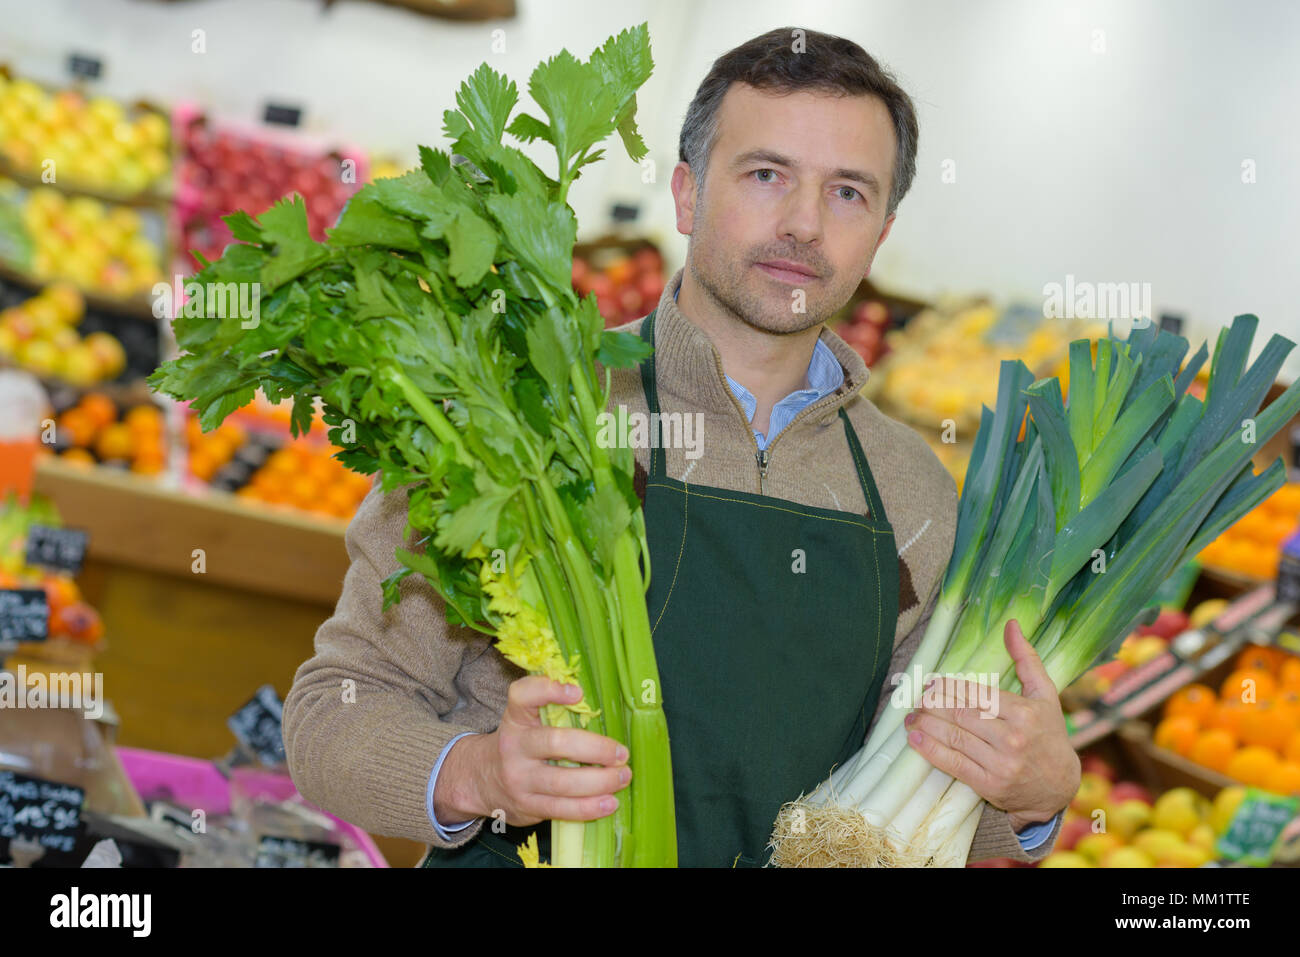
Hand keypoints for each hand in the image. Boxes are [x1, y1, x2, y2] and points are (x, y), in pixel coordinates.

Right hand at [433, 676, 630, 826]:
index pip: (522, 696)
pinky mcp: (526, 806)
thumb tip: (598, 708)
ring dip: (600, 781)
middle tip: (621, 753)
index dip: (549, 690)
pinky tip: (610, 803)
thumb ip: (551, 710)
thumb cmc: (519, 744)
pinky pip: (562, 809)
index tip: (578, 693)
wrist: (480, 780)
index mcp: (516, 719)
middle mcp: (514, 746)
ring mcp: (519, 779)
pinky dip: (590, 808)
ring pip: (563, 782)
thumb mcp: (524, 720)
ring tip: (623, 777)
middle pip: (555, 743)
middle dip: (595, 748)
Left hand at [904, 619, 1079, 832]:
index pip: (978, 695)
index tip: (931, 682)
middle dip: (934, 704)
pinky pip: (954, 765)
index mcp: (1025, 713)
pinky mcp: (990, 786)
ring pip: (955, 738)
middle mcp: (1013, 739)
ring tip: (910, 717)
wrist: (1059, 787)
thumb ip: (1027, 658)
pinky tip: (915, 739)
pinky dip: (931, 751)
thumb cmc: (1049, 733)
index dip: (950, 687)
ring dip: (927, 725)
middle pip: (962, 715)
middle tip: (917, 698)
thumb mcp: (1045, 694)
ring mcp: (1001, 765)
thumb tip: (1011, 624)